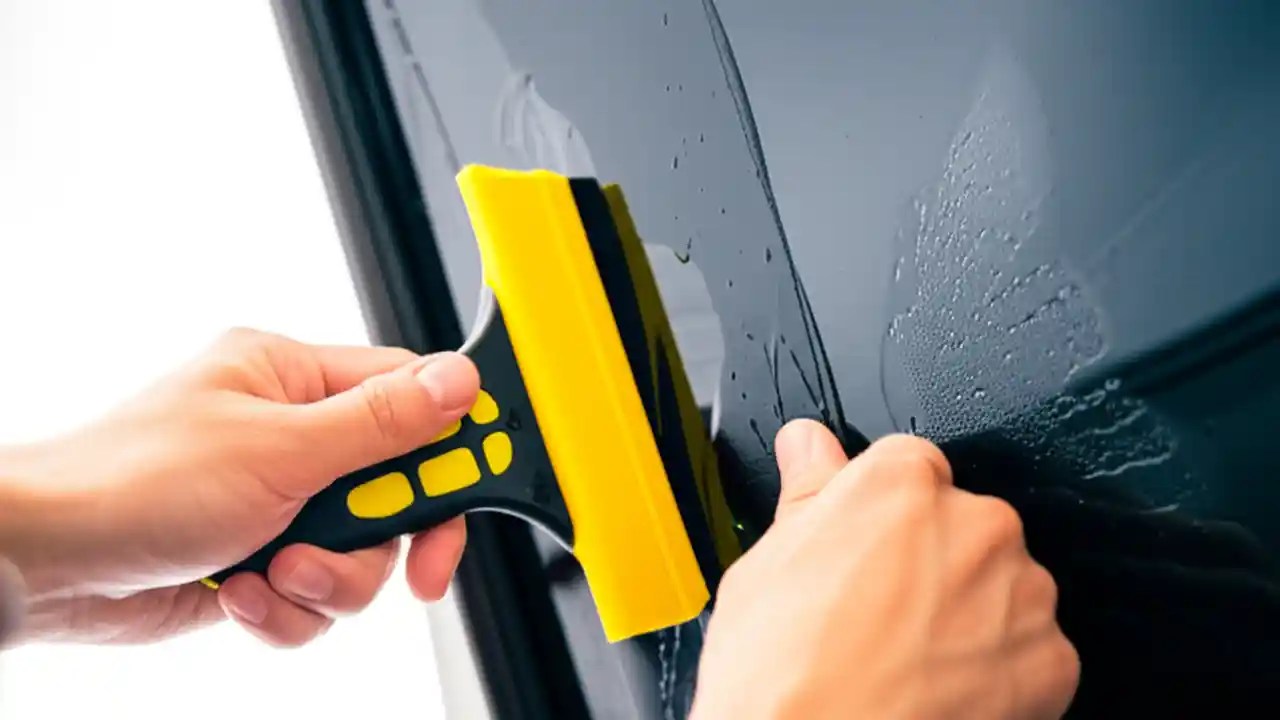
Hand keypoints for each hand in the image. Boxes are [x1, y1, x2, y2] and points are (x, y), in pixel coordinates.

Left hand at [0, 328, 478, 646]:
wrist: (51, 566)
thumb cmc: (134, 482)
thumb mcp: (279, 448)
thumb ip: (379, 421)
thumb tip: (458, 382)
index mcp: (293, 378)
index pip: (409, 397)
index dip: (451, 445)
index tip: (476, 486)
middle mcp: (291, 437)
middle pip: (396, 488)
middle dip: (378, 536)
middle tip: (369, 552)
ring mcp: (278, 501)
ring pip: (362, 553)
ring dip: (326, 579)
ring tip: (275, 572)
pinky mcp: (262, 559)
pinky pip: (316, 595)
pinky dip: (285, 608)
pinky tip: (239, 592)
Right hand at [691, 420, 1078, 718]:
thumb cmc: (782, 669)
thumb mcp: (768, 562)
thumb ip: (806, 490)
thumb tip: (807, 445)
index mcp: (901, 482)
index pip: (909, 469)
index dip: (882, 518)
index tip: (865, 552)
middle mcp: (974, 522)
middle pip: (962, 526)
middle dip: (931, 564)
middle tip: (878, 615)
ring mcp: (1020, 592)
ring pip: (1002, 588)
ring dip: (970, 615)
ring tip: (907, 662)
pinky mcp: (1051, 660)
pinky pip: (1032, 652)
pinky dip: (999, 673)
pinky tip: (942, 692)